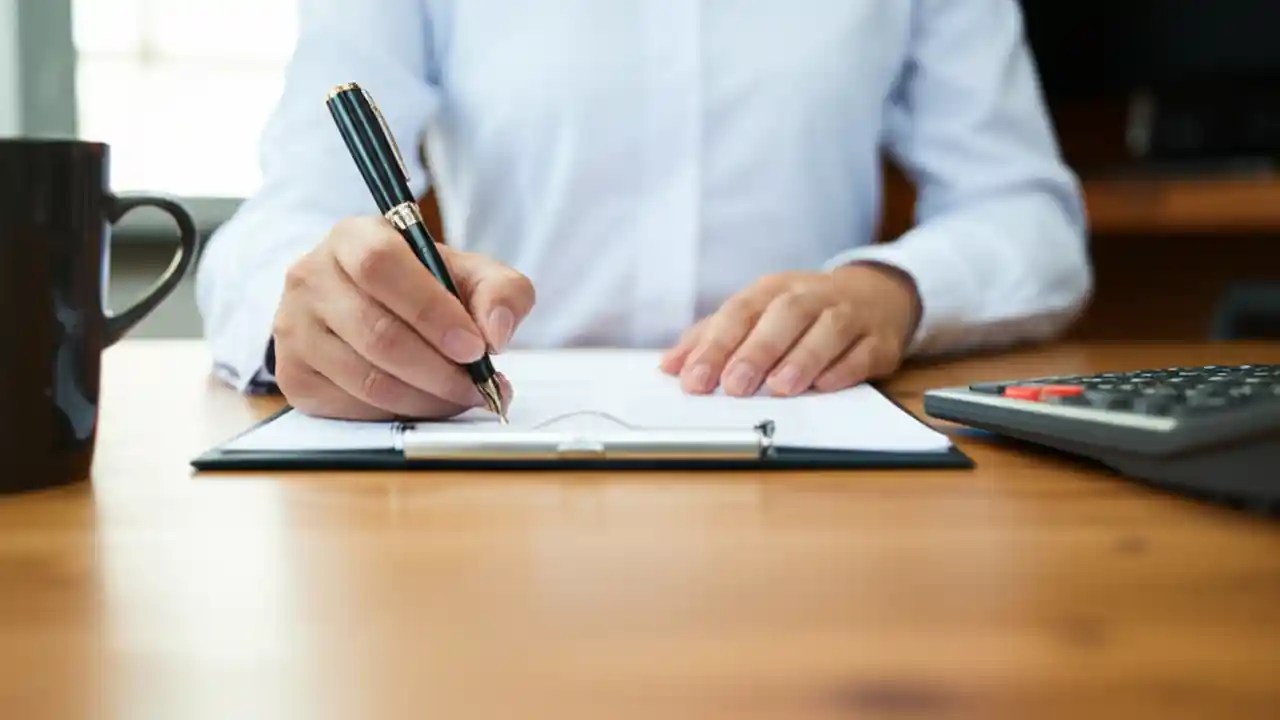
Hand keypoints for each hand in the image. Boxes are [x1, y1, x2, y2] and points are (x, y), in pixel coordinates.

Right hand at [272, 216, 534, 419]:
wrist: (374, 308)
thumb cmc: (425, 287)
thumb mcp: (472, 275)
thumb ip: (501, 292)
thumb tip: (496, 332)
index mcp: (353, 237)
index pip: (382, 266)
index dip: (431, 311)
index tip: (474, 347)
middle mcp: (311, 277)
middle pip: (377, 333)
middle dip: (439, 370)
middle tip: (478, 386)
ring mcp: (293, 327)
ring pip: (366, 378)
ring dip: (426, 399)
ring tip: (461, 397)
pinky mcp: (292, 373)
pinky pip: (351, 406)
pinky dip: (399, 414)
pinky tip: (424, 403)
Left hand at [660, 264, 920, 396]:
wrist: (876, 296)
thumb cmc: (802, 312)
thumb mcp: (756, 315)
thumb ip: (712, 338)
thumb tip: (669, 366)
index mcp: (774, 290)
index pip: (740, 312)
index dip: (716, 346)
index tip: (694, 380)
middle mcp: (812, 296)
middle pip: (785, 315)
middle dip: (758, 350)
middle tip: (735, 385)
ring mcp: (849, 315)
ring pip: (828, 329)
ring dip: (803, 357)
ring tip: (780, 387)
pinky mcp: (879, 340)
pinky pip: (863, 352)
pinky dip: (844, 369)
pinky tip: (825, 385)